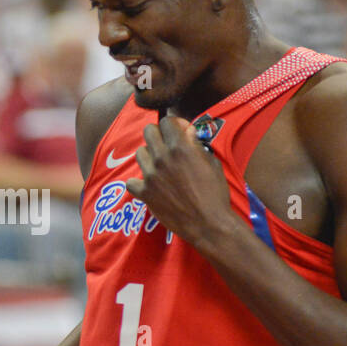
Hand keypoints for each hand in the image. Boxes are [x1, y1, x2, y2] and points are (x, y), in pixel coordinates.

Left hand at [126, 112, 235, 248]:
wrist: (209, 224)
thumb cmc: (215, 193)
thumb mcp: (212, 164)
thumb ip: (197, 145)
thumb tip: (188, 132)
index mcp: (180, 147)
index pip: (166, 121)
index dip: (174, 125)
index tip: (180, 133)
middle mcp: (162, 158)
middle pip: (148, 132)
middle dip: (158, 135)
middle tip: (167, 146)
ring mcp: (150, 176)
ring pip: (139, 153)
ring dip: (149, 157)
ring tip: (160, 167)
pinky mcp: (144, 194)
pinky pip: (131, 182)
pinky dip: (138, 183)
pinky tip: (149, 186)